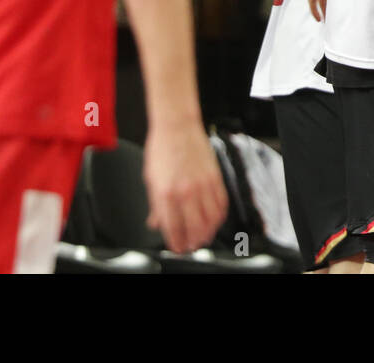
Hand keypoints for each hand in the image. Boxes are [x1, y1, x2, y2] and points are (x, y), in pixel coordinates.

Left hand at [144, 123, 228, 253]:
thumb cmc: (161, 148)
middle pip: (195, 228)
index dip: (176, 242)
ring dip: (208, 232)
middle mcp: (185, 191)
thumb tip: (157, 221)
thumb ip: (155, 204)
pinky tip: (215, 218)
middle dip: (193, 242)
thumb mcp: (151, 179)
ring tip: (204, 236)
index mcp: (165, 194)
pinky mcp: (215, 177)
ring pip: (211, 219)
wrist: (177, 126)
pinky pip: (221, 203)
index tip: (177, 247)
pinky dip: (219, 215)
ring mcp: (202, 185)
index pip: (173, 228)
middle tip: (191, 245)